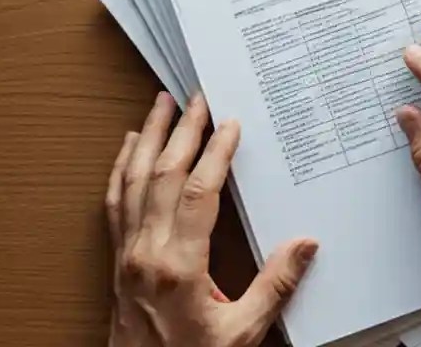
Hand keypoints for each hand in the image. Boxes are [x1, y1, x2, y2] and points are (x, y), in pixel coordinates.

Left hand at [105, 93, 319, 346]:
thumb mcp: (243, 334)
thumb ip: (275, 287)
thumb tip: (305, 244)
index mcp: (180, 266)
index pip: (199, 193)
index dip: (216, 153)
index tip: (230, 124)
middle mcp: (146, 252)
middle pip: (163, 175)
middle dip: (182, 131)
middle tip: (198, 98)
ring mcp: (127, 254)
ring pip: (133, 180)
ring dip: (147, 138)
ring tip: (160, 104)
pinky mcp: (117, 260)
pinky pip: (115, 202)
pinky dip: (121, 168)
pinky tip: (128, 146)